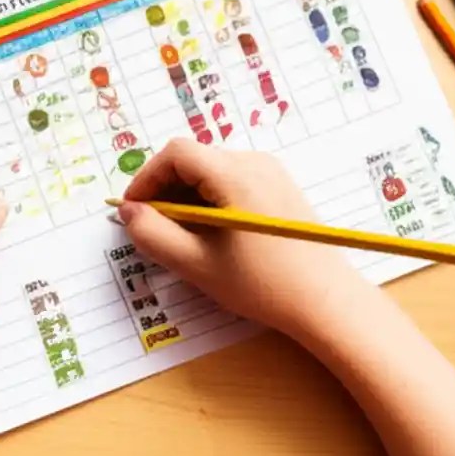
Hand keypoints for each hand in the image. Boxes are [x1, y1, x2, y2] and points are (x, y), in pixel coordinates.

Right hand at [119, 139, 368, 342]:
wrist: (326, 301)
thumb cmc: (263, 284)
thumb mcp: (197, 264)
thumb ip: (153, 235)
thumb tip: (129, 211)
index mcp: (235, 174)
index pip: (176, 154)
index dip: (147, 178)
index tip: (132, 210)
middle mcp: (255, 162)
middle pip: (194, 159)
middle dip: (165, 190)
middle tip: (153, 228)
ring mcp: (272, 173)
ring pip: (212, 170)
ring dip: (187, 196)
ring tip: (181, 237)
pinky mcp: (280, 188)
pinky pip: (232, 181)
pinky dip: (210, 200)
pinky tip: (210, 235)